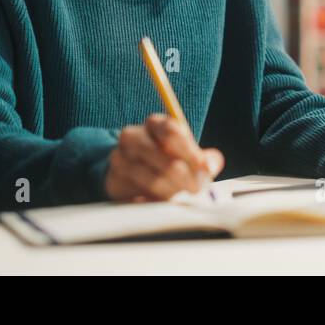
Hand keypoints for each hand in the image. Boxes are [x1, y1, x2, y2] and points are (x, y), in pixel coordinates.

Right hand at [105, 114, 224, 202]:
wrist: (128, 170)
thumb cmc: (164, 158)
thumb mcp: (185, 151)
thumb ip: (202, 158)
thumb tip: (210, 165)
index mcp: (154, 123)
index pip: (173, 133)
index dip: (192, 153)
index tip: (205, 169)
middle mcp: (132, 136)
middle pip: (166, 160)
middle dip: (187, 179)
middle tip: (198, 190)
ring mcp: (119, 158)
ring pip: (154, 180)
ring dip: (173, 192)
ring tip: (182, 196)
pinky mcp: (114, 180)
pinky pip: (140, 196)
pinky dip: (156, 201)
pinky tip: (163, 201)